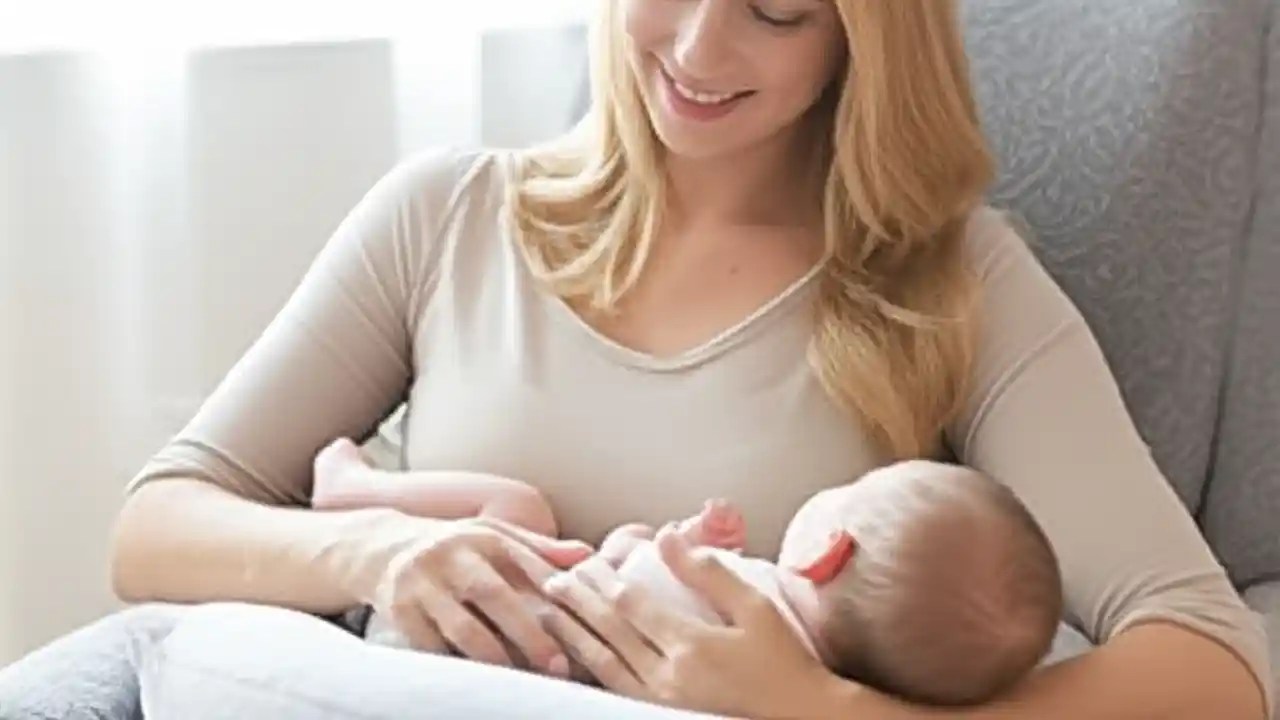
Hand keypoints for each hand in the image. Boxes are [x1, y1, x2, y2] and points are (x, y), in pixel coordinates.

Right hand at [352, 511, 592, 676]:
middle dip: (528, 634)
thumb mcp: (494, 536)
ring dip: (493, 656)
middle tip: (557, 666)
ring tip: (519, 682)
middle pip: (495, 597)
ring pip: (461, 627)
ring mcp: (423, 582)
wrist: (382, 548)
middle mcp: (453, 555)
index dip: (556, 598)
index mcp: (486, 537)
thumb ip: (540, 549)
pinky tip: (477, 683)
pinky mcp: (399, 610)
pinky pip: (430, 646)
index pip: (527, 568)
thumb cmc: (455, 548)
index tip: (585, 628)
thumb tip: (588, 556)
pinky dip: (454, 665)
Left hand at [540, 525, 842, 717]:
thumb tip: (668, 537)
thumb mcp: (755, 608)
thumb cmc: (783, 661)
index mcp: (690, 647)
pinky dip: (591, 669)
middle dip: (578, 604)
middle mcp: (667, 678)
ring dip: (574, 636)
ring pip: (604, 665)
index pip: (631, 606)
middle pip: (609, 632)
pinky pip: (614, 690)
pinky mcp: (661, 716)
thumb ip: (709, 572)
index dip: (604, 581)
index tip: (585, 562)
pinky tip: (578, 656)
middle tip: (552, 581)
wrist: (799, 717)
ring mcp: (661, 703)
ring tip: (550, 615)